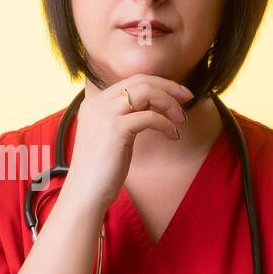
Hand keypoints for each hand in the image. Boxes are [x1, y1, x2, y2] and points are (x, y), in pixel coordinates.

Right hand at [61, 74, 193, 214]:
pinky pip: (150, 116)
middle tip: (187, 98)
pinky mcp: (116, 129)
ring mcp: (105, 114)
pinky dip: (166, 124)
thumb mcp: (112, 136)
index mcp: (95, 103)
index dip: (158, 84)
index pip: (131, 81)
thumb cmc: (101, 171)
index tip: (177, 95)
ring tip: (181, 120)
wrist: (85, 193)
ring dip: (169, 103)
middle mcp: (98, 103)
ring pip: (147, 92)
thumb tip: (153, 106)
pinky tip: (173, 136)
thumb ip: (126, 118)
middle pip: (140, 80)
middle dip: (168, 87)